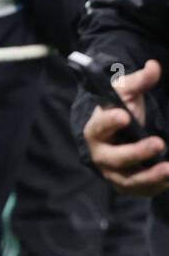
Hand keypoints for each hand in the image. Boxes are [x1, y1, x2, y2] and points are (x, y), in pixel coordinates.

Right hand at [84, 60, 168, 195]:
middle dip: (136, 153)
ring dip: (150, 176)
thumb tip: (154, 66)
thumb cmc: (119, 110)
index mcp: (96, 129)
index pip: (100, 126)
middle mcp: (101, 154)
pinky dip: (156, 186)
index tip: (125, 116)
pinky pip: (141, 190)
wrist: (117, 135)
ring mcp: (113, 172)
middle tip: (158, 143)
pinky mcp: (127, 185)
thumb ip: (139, 81)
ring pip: (129, 179)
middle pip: (115, 158)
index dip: (111, 122)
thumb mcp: (126, 93)